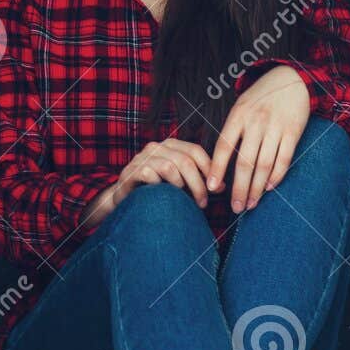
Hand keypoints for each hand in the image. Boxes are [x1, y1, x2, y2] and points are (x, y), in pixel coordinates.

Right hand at [86, 137, 213, 229]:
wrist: (125, 198)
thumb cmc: (157, 190)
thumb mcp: (180, 182)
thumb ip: (199, 180)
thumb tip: (223, 186)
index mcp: (171, 146)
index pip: (195, 151)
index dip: (209, 169)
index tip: (218, 189)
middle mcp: (156, 147)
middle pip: (185, 160)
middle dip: (198, 184)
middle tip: (203, 203)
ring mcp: (142, 158)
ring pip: (170, 166)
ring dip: (181, 186)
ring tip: (184, 201)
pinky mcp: (131, 170)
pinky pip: (150, 174)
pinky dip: (160, 186)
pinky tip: (162, 195)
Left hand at [207, 66, 310, 213]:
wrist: (290, 79)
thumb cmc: (260, 98)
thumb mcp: (241, 107)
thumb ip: (232, 131)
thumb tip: (219, 164)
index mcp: (238, 116)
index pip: (224, 146)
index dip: (217, 169)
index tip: (211, 188)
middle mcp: (255, 122)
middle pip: (245, 162)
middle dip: (239, 188)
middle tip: (235, 207)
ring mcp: (275, 127)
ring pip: (264, 164)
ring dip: (257, 188)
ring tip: (251, 204)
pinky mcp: (293, 131)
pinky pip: (284, 159)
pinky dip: (276, 176)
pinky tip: (269, 188)